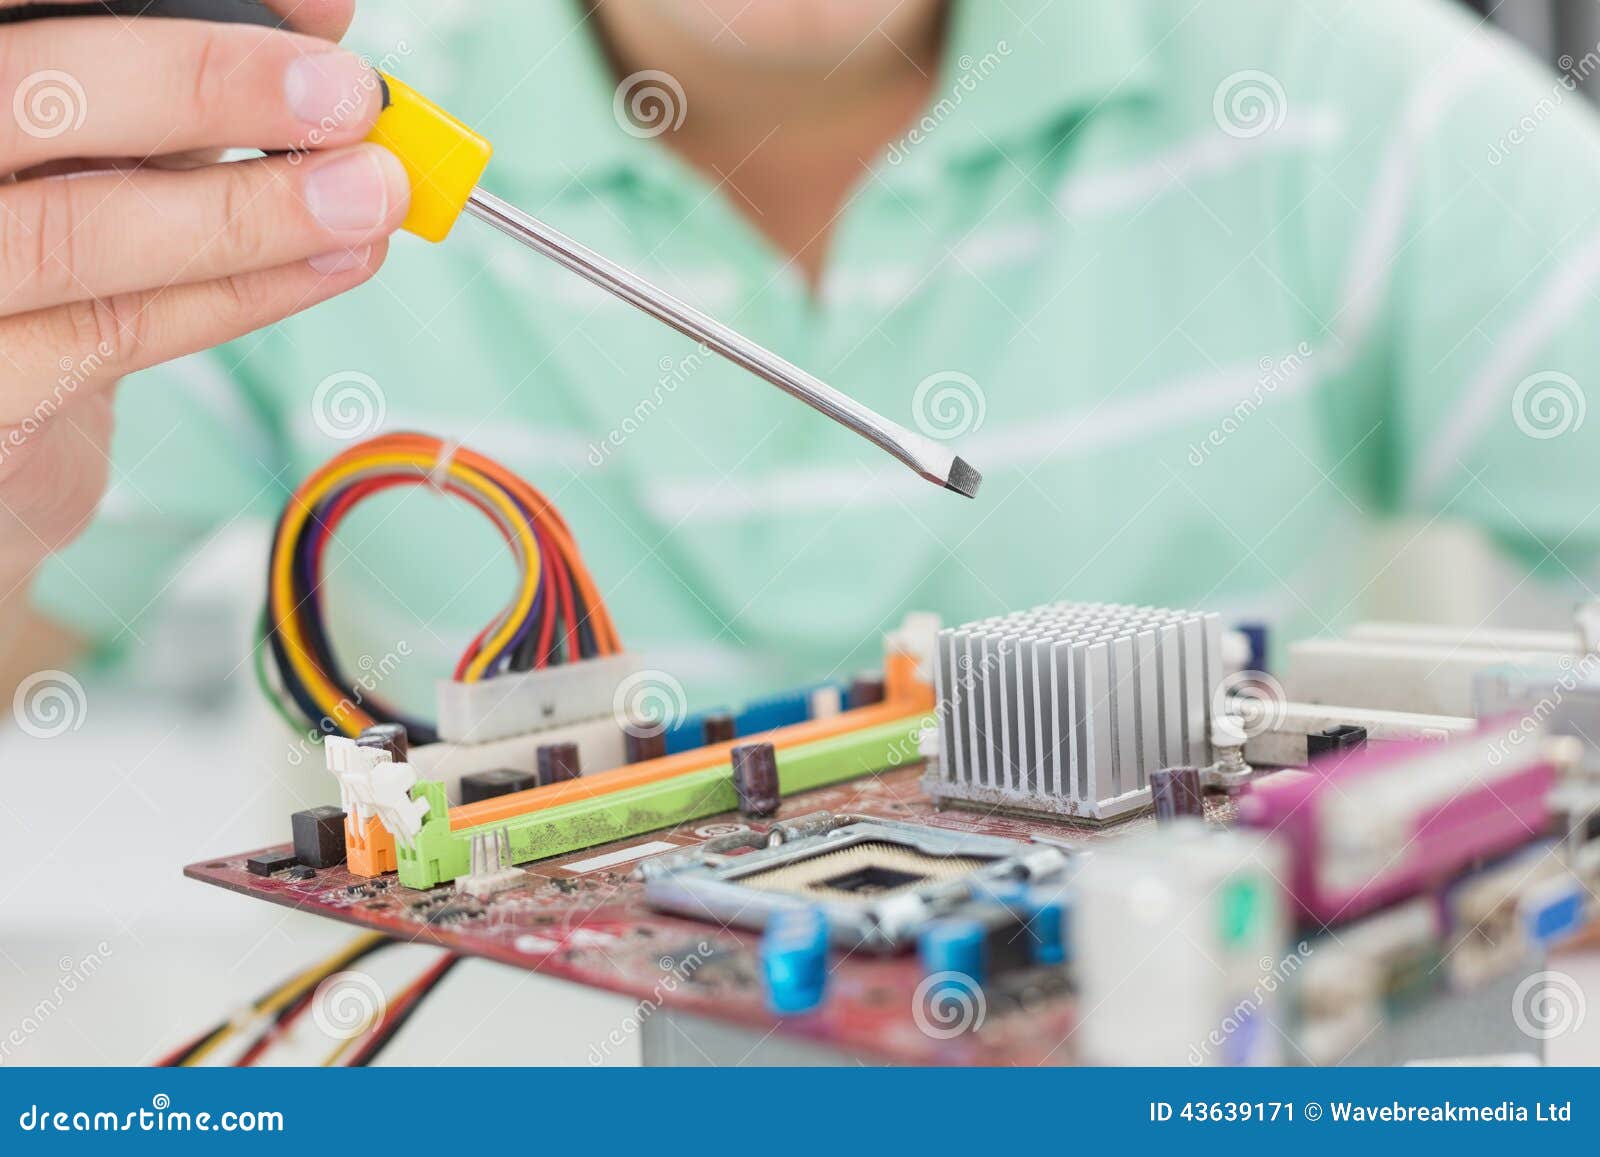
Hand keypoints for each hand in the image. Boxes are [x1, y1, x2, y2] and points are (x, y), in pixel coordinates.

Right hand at [0, 0, 409, 575]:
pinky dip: (242, 293)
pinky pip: (115, 331)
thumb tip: (321, 25)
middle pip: (34, 92)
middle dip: (206, 86)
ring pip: (79, 231)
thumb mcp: (110, 137)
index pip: (32, 2)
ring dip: (252, 210)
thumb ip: (187, 79)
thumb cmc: (54, 237)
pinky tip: (332, 263)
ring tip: (370, 194)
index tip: (315, 10)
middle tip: (348, 98)